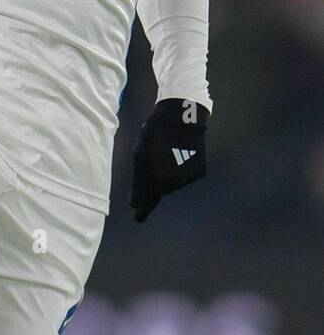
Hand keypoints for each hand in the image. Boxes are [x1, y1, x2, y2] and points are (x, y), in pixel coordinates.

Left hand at [130, 98, 208, 222]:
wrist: (183, 116)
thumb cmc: (155, 133)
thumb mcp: (140, 155)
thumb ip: (138, 182)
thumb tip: (135, 205)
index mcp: (157, 179)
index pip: (148, 200)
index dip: (142, 210)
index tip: (137, 219)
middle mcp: (175, 183)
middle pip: (160, 190)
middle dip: (155, 181)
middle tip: (154, 160)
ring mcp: (189, 178)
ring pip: (173, 183)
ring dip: (168, 173)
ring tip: (168, 152)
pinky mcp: (200, 172)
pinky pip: (186, 176)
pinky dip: (181, 168)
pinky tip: (180, 153)